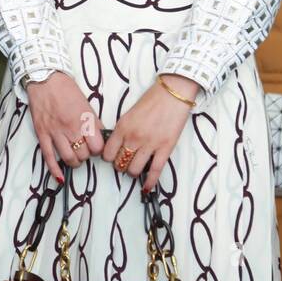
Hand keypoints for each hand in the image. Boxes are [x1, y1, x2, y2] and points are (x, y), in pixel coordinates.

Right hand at [24, 71, 103, 183]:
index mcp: (84, 119)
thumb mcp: (86, 104)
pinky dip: (54, 170)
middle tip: (84, 149)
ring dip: (74, 162)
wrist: (44, 79)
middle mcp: (70, 128)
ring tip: (75, 158)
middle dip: (86, 155)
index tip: (96, 146)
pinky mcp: (42, 135)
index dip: (98, 149)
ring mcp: (55, 133)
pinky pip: (48, 157)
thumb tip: (100, 137)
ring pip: (69, 159)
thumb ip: (93, 122)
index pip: (97, 147)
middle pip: (83, 155)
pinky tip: (59, 177)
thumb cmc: (66, 89)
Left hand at [101, 74, 198, 190]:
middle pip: (120, 163)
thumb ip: (122, 130)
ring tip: (136, 168)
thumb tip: (117, 145)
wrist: (173, 93)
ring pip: (134, 170)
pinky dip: (150, 182)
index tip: (113, 157)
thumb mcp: (129, 113)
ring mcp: (150, 144)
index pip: (108, 153)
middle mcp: (134, 137)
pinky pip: (155, 171)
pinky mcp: (165, 148)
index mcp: (122, 127)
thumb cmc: (151, 100)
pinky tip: (146, 187)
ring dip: (133, 172)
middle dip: (121, 165)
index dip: (109, 158)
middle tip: (125, 162)